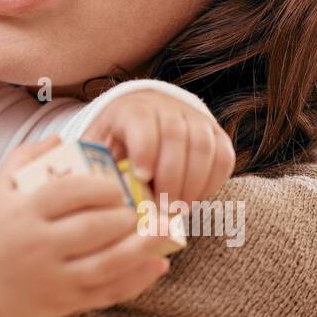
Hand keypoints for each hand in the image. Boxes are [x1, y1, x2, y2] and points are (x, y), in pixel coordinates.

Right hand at [0, 136, 173, 316]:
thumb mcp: (0, 189)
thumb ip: (27, 158)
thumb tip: (62, 138)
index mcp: (24, 211)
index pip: (69, 192)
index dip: (101, 187)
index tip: (117, 186)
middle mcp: (39, 244)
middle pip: (94, 228)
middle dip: (126, 216)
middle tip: (141, 208)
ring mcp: (53, 276)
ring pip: (107, 263)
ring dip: (142, 247)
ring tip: (164, 232)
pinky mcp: (64, 302)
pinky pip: (107, 292)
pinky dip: (137, 280)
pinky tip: (156, 264)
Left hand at [82, 90, 235, 207]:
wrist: (145, 121)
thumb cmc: (116, 143)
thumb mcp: (98, 147)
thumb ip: (96, 164)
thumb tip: (93, 190)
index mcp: (131, 109)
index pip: (141, 120)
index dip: (144, 149)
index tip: (141, 177)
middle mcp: (167, 107)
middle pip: (175, 135)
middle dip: (171, 176)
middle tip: (163, 208)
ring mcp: (195, 118)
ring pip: (203, 145)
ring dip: (193, 182)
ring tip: (178, 209)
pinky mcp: (216, 134)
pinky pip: (224, 156)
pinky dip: (212, 182)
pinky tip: (195, 199)